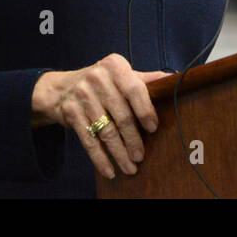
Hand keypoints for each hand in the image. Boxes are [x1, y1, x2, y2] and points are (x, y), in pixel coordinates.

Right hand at [31, 54, 165, 178]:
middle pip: (121, 115)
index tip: (153, 128)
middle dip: (133, 140)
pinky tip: (109, 170)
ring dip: (119, 153)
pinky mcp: (70, 112)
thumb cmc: (101, 83)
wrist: (61, 88)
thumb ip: (145, 79)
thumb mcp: (121, 75)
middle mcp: (97, 77)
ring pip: (106, 131)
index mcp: (114, 65)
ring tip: (130, 167)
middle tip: (141, 156)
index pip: (134, 89)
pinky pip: (89, 140)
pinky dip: (100, 158)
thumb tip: (175, 80)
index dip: (145, 111)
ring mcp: (82, 95)